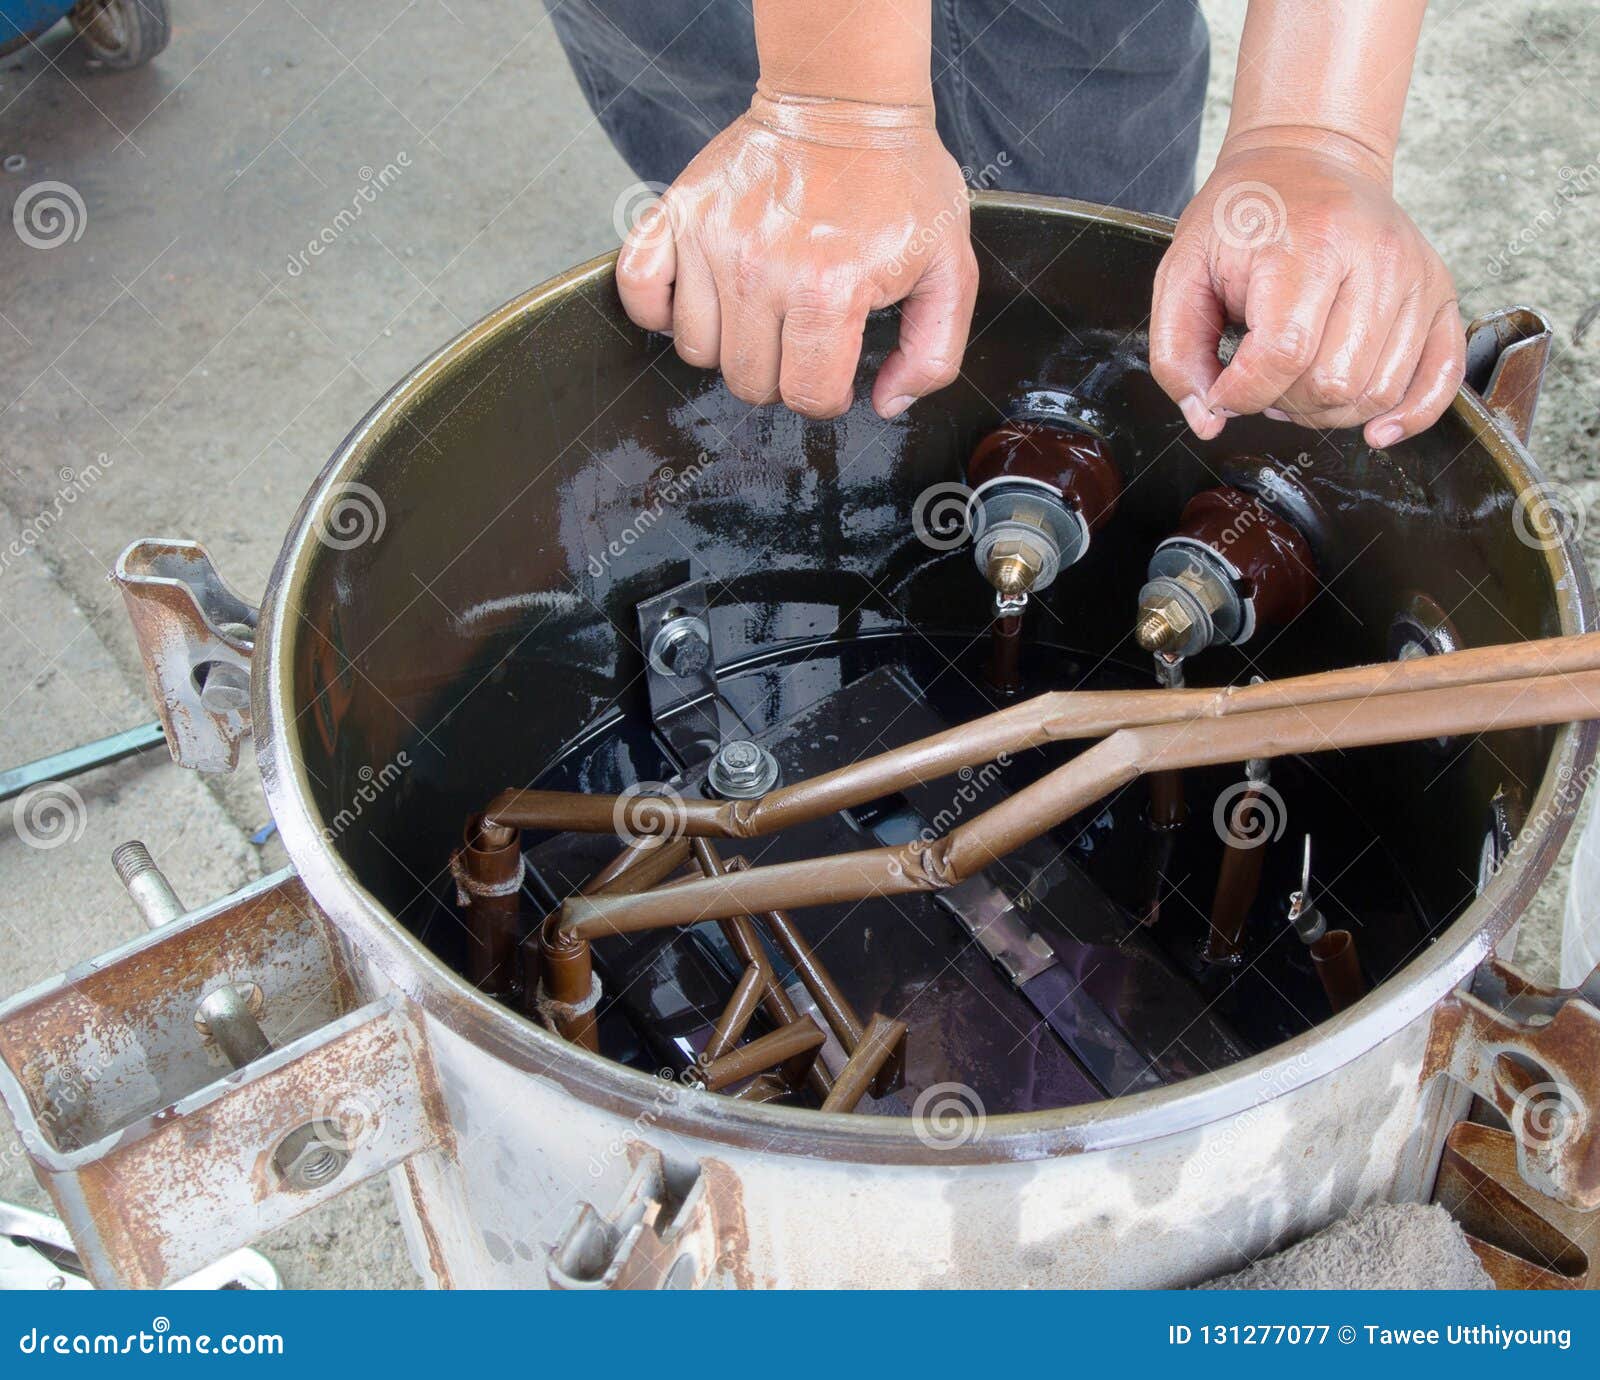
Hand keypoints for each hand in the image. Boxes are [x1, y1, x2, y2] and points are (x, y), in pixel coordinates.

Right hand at [616, 89, 979, 420]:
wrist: (845, 100)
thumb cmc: (899, 182)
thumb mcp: (950, 268)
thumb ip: (932, 353)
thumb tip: (884, 404)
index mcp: (831, 288)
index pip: (808, 396)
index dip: (828, 394)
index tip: (834, 365)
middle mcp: (763, 269)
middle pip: (749, 381)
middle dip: (780, 372)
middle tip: (801, 333)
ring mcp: (712, 240)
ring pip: (696, 350)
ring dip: (728, 343)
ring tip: (761, 308)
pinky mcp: (677, 213)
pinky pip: (639, 291)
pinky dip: (658, 309)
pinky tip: (697, 299)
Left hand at [1150, 136, 1464, 447]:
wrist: (1309, 161)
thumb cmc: (1244, 218)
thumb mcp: (1182, 272)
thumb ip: (1176, 353)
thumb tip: (1208, 420)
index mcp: (1310, 244)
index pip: (1284, 354)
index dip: (1243, 394)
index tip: (1223, 389)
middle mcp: (1375, 258)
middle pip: (1333, 383)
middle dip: (1284, 402)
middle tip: (1262, 378)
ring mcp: (1414, 277)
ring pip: (1378, 392)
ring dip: (1329, 411)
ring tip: (1300, 381)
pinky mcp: (1440, 294)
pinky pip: (1441, 377)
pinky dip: (1410, 414)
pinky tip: (1376, 428)